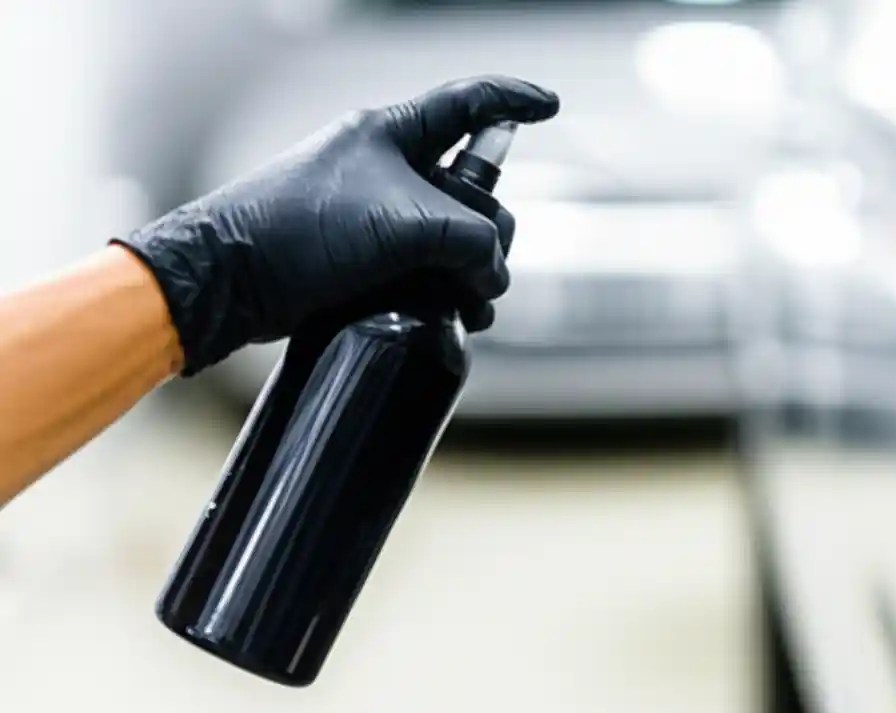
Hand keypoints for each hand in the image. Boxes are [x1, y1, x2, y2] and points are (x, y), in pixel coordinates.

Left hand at [116, 75, 558, 374]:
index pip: (466, 103)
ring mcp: (376, 217)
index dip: (514, 100)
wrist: (230, 281)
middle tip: (486, 272)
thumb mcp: (403, 226)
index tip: (552, 107)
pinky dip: (446, 293)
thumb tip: (494, 273)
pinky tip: (453, 316)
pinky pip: (426, 270)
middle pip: (472, 192)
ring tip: (471, 308)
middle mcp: (387, 170)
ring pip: (453, 239)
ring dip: (473, 275)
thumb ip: (469, 241)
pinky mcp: (365, 261)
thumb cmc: (303, 231)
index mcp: (391, 135)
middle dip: (492, 234)